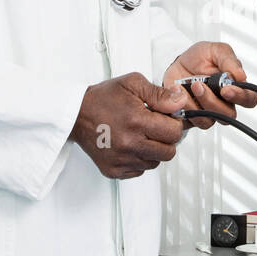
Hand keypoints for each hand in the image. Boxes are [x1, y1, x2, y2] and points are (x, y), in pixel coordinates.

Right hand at [69, 72, 187, 178]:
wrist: (75, 114)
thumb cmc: (103, 98)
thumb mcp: (133, 84)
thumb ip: (160, 94)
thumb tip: (180, 101)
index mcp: (136, 121)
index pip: (174, 132)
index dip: (174, 123)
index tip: (166, 118)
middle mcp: (129, 144)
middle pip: (169, 152)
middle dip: (166, 139)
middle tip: (155, 128)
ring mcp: (121, 160)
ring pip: (155, 163)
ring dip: (153, 150)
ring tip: (140, 135)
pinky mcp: (113, 170)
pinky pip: (139, 171)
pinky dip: (139, 160)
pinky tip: (130, 145)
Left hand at [162, 42, 256, 129]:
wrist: (176, 63)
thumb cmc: (199, 57)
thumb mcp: (216, 50)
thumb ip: (229, 61)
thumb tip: (241, 75)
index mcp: (235, 86)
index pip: (249, 99)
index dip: (241, 97)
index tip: (226, 89)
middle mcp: (224, 102)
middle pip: (229, 114)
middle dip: (213, 101)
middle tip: (199, 85)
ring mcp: (209, 111)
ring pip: (211, 119)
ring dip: (199, 103)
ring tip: (189, 86)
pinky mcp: (193, 116)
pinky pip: (193, 120)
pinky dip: (186, 107)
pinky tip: (180, 93)